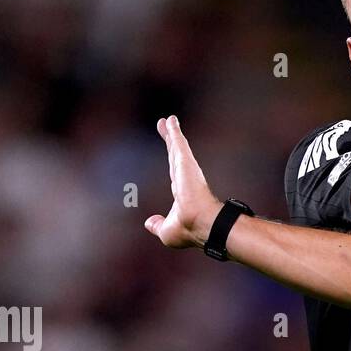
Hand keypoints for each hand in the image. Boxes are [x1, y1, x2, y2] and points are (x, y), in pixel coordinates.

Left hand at [144, 115, 222, 248]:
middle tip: (166, 125)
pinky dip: (174, 132)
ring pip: (177, 147)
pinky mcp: (186, 163)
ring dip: (172, 133)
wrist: (201, 225)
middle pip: (175, 156)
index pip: (175, 173)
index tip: (170, 155)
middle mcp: (186, 181)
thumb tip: (149, 223)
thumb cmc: (188, 230)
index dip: (172, 162)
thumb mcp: (166, 231)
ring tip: (168, 119)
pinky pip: (178, 143)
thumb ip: (157, 225)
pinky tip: (170, 120)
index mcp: (183, 195)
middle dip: (171, 141)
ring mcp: (187, 171)